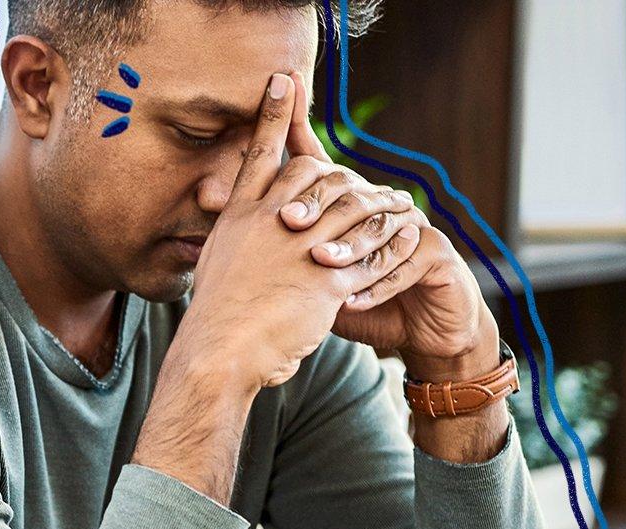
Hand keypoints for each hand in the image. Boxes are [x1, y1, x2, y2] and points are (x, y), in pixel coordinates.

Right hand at [175, 73, 421, 391]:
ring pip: (351, 209)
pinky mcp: (326, 279)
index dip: (274, 114)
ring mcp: (301, 246)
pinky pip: (369, 254)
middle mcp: (271, 220)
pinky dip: (392, 244)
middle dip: (342, 171)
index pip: (261, 152)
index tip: (286, 80)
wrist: (220, 351)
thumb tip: (233, 222)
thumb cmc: (215, 315)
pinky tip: (410, 236)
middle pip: (315, 174)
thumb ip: (234, 236)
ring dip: (381, 203)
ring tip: (402, 202)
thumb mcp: (216, 261)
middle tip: (364, 175)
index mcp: (241, 214)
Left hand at [277, 71, 500, 380]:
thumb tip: (213, 209)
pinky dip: (378, 283)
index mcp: (349, 203)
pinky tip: (352, 300)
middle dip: (317, 203)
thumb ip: (273, 243)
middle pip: (348, 190)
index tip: (269, 139)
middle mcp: (382, 203)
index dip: (295, 147)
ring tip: (318, 263)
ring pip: (377, 225)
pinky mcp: (438, 253)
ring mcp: (412, 224)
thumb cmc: (357, 301)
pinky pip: (407, 262)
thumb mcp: (309, 275)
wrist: (419, 333)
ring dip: (346, 246)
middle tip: (287, 221)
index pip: (319, 166)